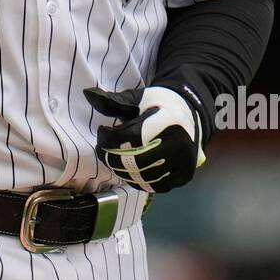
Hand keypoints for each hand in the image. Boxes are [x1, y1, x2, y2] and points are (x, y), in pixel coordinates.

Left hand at [83, 85, 205, 193]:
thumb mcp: (138, 99)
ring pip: (143, 177)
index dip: (108, 138)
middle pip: (134, 161)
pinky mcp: (184, 176)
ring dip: (122, 170)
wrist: (191, 115)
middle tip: (103, 149)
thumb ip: (113, 101)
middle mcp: (179, 145)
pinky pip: (155, 186)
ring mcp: (183, 163)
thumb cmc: (160, 106)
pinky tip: (130, 169)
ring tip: (115, 158)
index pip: (129, 138)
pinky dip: (138, 180)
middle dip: (112, 157)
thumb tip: (88, 94)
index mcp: (168, 122)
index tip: (102, 132)